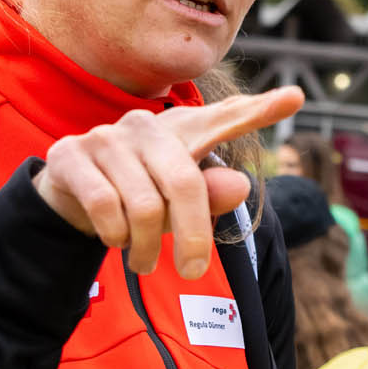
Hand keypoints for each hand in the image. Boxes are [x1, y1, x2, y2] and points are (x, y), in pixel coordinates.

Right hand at [34, 87, 304, 278]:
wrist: (71, 199)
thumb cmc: (142, 197)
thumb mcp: (181, 204)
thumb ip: (211, 195)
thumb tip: (239, 185)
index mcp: (182, 132)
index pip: (225, 119)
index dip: (260, 110)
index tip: (297, 98)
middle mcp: (145, 125)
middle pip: (186, 184)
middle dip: (193, 236)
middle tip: (193, 270)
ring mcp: (106, 137)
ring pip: (143, 205)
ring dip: (146, 247)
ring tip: (145, 261)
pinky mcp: (70, 155)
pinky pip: (104, 206)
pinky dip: (115, 236)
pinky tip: (116, 241)